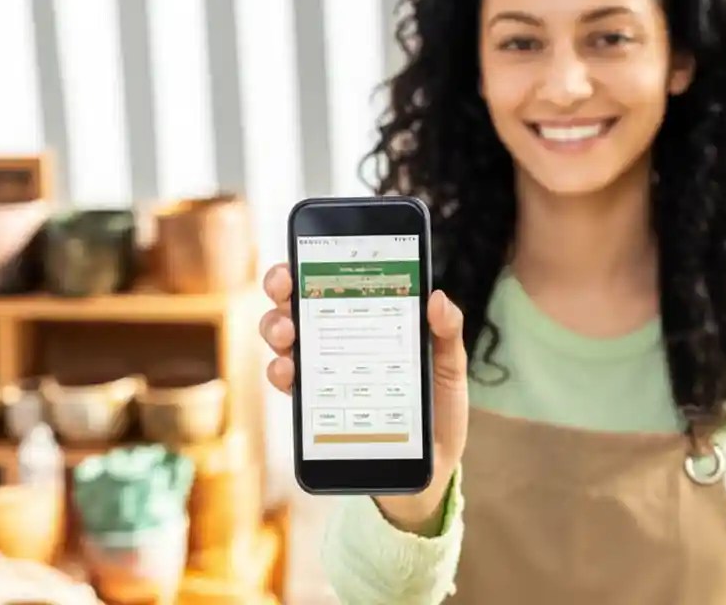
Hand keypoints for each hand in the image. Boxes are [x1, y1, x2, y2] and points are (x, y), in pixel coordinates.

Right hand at [259, 263, 468, 534]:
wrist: (429, 468)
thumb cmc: (438, 409)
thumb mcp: (449, 368)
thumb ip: (447, 333)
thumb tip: (438, 297)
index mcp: (369, 321)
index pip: (333, 283)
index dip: (310, 265)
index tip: (301, 257)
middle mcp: (338, 341)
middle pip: (298, 304)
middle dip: (282, 291)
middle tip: (286, 291)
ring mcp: (324, 373)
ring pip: (284, 340)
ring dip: (276, 329)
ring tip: (287, 333)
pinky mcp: (317, 407)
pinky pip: (289, 384)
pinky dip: (281, 373)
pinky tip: (288, 371)